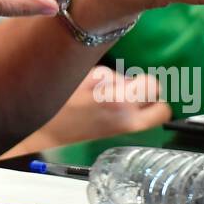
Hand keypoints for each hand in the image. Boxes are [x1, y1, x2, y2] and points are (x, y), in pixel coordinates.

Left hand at [2, 67, 172, 155]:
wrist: (39, 128)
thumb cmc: (70, 132)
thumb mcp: (107, 131)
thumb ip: (126, 115)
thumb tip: (141, 100)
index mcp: (128, 125)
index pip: (163, 110)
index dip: (158, 105)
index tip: (152, 105)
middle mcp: (121, 104)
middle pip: (152, 84)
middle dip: (144, 87)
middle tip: (129, 93)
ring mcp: (106, 86)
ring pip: (124, 76)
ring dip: (115, 81)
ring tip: (96, 93)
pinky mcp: (89, 73)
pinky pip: (103, 72)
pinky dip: (97, 76)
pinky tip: (83, 87)